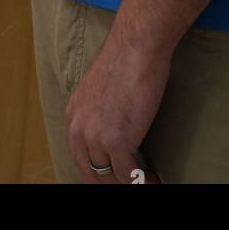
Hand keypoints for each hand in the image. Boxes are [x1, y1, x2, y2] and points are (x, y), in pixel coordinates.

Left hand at [65, 25, 170, 183]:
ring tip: (145, 181)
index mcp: (73, 115)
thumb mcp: (99, 89)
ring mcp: (95, 137)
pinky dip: (143, 181)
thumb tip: (113, 126)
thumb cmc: (126, 60)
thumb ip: (99, 111)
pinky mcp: (116, 142)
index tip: (115, 172)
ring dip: (128, 183)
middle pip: (90, 172)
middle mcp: (78, 128)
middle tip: (131, 180)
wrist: (136, 46)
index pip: (80, 156)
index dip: (98, 169)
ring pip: (109, 178)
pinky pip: (129, 175)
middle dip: (110, 181)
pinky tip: (155, 178)